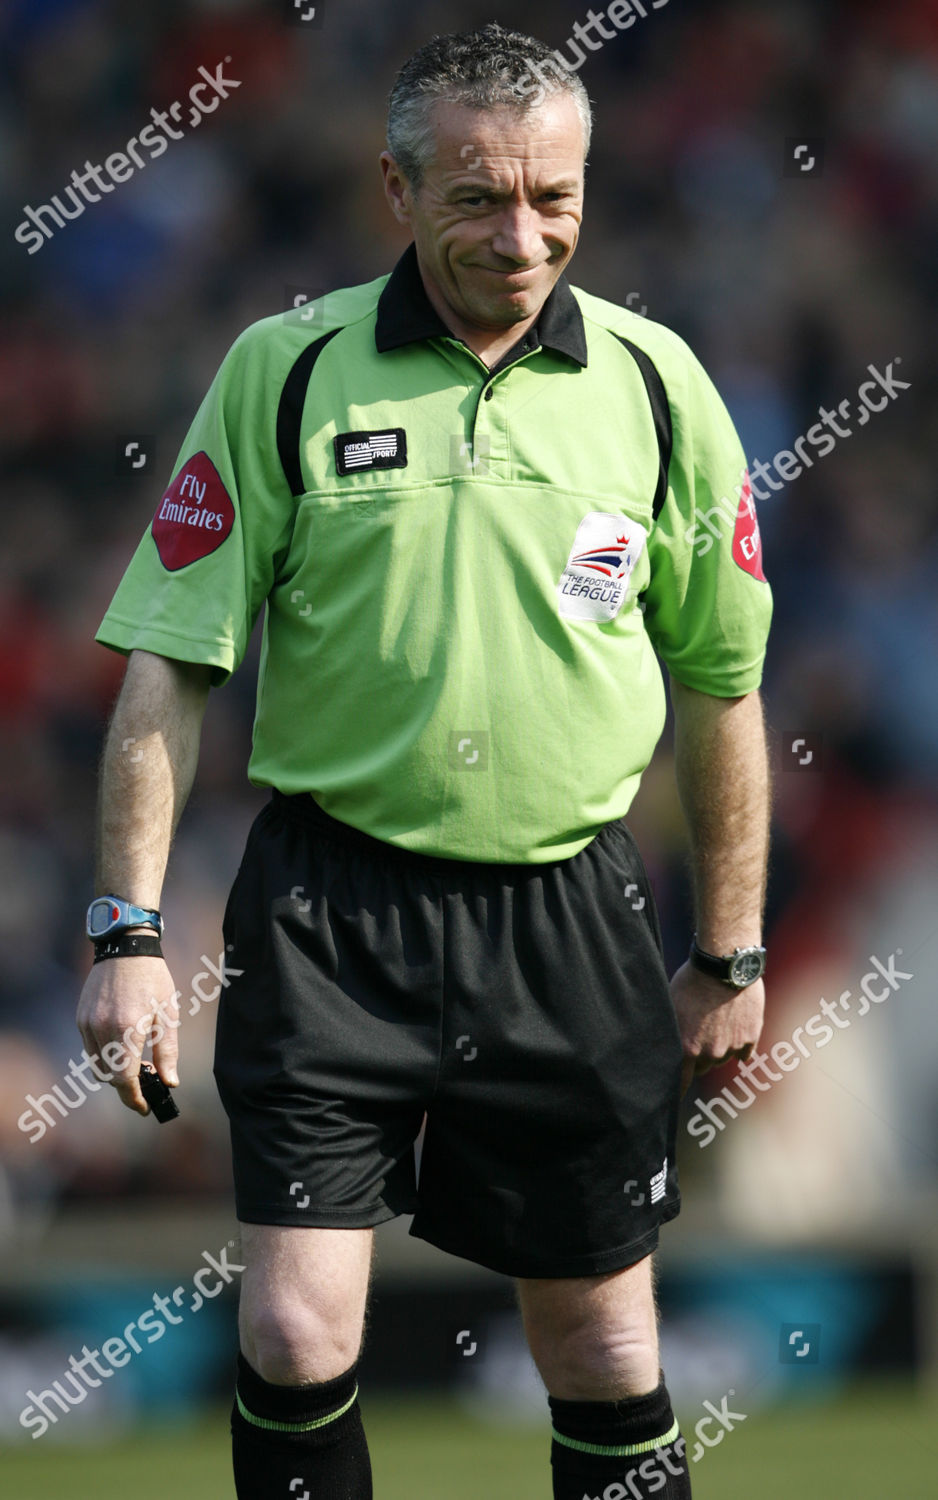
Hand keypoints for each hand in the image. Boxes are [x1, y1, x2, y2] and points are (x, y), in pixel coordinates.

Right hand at [76, 957, 179, 1114]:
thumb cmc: (153, 979)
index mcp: (127, 1029)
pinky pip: (90, 1049)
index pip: (125, 1079)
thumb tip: (169, 1083)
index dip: (134, 1098)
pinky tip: (122, 1046)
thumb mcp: (168, 1015)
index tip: (146, 1107)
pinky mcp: (80, 1018)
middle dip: (127, 1087)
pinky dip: (104, 1056)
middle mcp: (102, 1029)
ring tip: (137, 1064)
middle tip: (147, 1084)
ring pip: (97, 1065)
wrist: (125, 947)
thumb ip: (168, 1052)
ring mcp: (87, 1024)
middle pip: (110, 1076)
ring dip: (115, 1073)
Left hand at [670, 959, 764, 1096]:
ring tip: (715, 1021)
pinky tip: (733, 1026)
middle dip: (698, 1057)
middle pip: (703, 1067)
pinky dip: (739, 1043)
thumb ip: (671, 1033)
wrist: (724, 963)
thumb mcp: (671, 1006)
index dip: (676, 1091)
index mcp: (688, 1048)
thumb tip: (661, 1050)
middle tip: (696, 1035)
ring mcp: (734, 1046)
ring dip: (719, 1047)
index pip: (680, 1082)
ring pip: (723, 1057)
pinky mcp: (752, 1035)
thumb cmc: (691, 981)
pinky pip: (744, 1051)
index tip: (671, 1101)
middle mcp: (712, 1053)